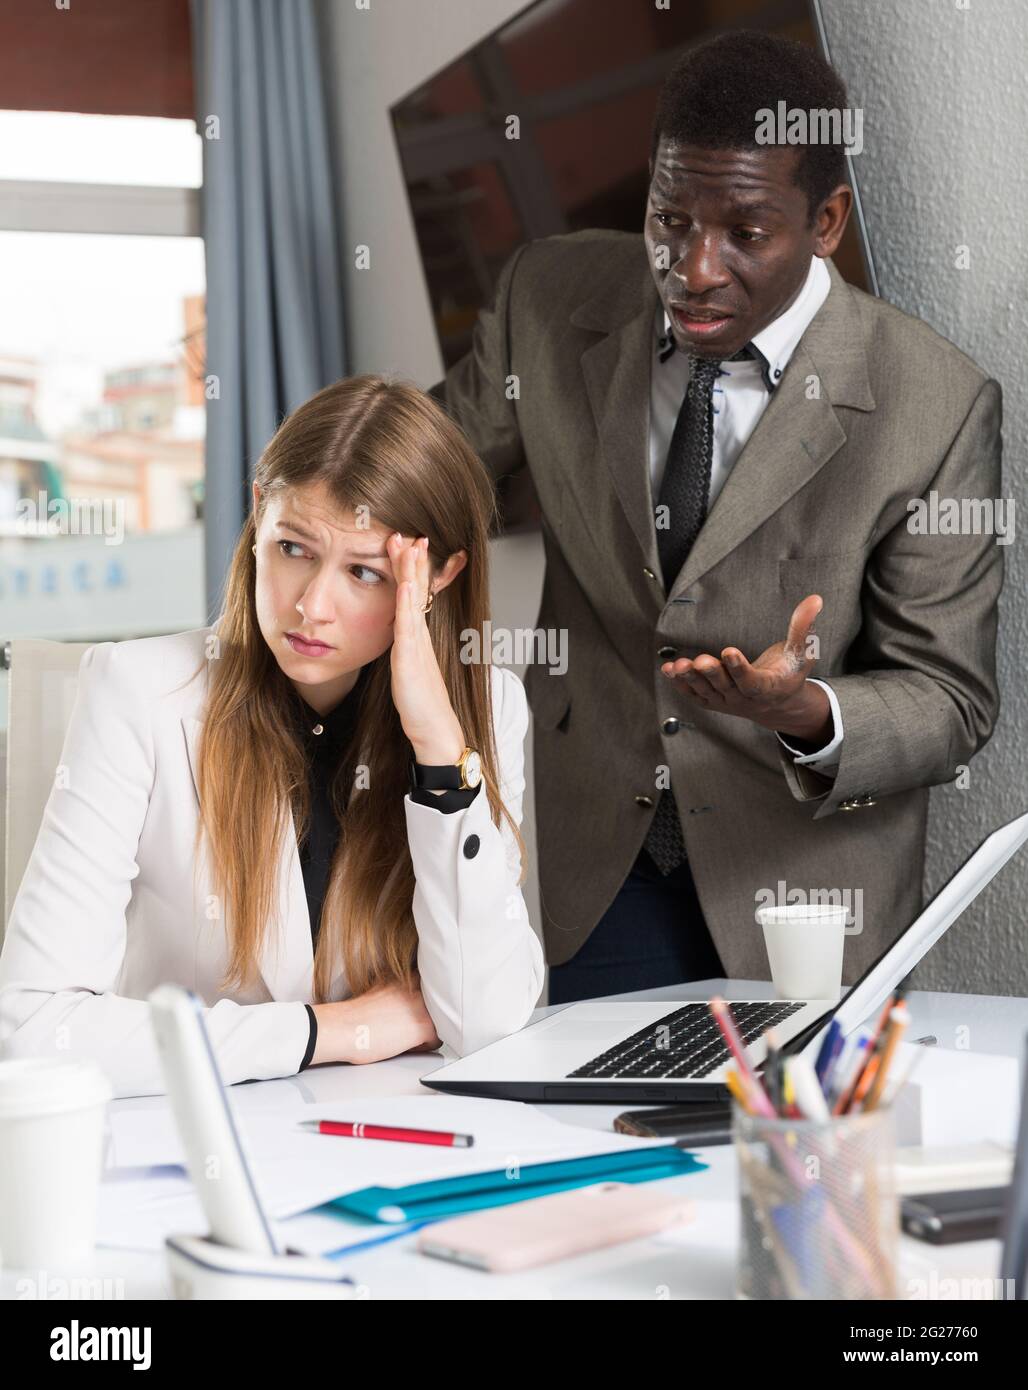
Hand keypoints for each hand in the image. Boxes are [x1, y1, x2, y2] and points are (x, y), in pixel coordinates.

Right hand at [312, 981, 442, 1065]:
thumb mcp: (382, 987)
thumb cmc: (356, 1013)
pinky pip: (437, 1040)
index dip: (422, 1004)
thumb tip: (408, 1000)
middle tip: (407, 1026)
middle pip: (438, 1006)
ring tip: (405, 1036)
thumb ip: (400, 988)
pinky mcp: (425, 1026)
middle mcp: (421, 986)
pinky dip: (423, 1047)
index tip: (411, 1013)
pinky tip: (406, 1046)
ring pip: (439, 1022)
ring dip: (426, 1030)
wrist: (345, 1027)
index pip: (432, 989)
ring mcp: (425, 1005)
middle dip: (426, 1016)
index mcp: (409, 974)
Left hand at [386, 532, 465, 764]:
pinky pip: (409, 625)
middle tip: (410, 532)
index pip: (413, 594)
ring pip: (414, 600)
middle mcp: (419, 635)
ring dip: (412, 570)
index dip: (409, 569)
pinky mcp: (412, 658)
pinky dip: (408, 602)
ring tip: (410, 544)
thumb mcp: (408, 668)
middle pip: (417, 589)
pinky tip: (407, 583)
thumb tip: (397, 637)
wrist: (434, 729)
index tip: (403, 544)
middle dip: (412, 560)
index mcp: (416, 636)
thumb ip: (404, 650)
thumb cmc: (420, 704)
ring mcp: (417, 644)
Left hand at [660, 593, 832, 743]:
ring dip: (691, 677)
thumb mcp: (800, 652)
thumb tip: (815, 599)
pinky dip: (680, 683)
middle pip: (724, 686)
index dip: (739, 668)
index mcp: (766, 688)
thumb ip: (803, 627)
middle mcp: (743, 698)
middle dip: (711, 673)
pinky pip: (693, 693)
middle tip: (701, 660)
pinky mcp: (711, 700)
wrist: (777, 703)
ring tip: (678, 664)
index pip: (751, 680)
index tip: (729, 650)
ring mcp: (725, 701)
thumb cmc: (789, 673)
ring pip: (705, 690)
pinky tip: (668, 669)